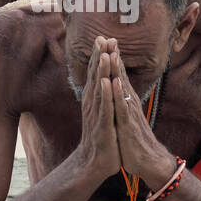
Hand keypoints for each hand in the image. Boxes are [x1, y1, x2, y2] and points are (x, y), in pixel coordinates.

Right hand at [77, 37, 120, 182]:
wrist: (93, 163)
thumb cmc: (100, 137)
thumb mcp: (101, 113)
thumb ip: (101, 96)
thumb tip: (102, 80)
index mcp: (94, 100)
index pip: (97, 74)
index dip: (100, 56)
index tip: (103, 37)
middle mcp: (93, 104)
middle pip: (96, 77)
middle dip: (99, 57)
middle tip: (101, 37)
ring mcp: (97, 115)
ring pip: (100, 89)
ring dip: (102, 71)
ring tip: (104, 54)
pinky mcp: (103, 126)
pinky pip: (105, 108)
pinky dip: (106, 94)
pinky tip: (107, 82)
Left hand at [109, 47, 176, 191]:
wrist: (148, 161)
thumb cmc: (134, 139)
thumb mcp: (126, 117)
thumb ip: (123, 101)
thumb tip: (118, 87)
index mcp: (126, 100)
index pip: (119, 75)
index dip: (113, 57)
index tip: (106, 40)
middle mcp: (129, 102)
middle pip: (121, 76)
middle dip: (114, 57)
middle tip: (110, 37)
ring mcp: (129, 113)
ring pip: (122, 88)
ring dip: (117, 71)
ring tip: (111, 53)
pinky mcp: (127, 125)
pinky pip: (122, 108)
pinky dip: (117, 95)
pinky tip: (114, 83)